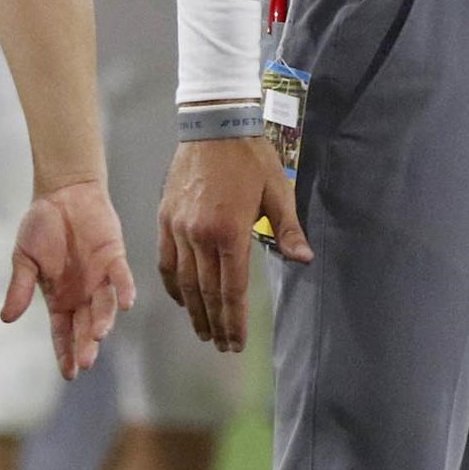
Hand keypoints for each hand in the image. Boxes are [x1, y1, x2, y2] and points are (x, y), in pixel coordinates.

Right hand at [2, 177, 137, 380]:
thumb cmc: (40, 227)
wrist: (62, 193)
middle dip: (86, 344)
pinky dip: (124, 289)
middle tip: (87, 361)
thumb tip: (7, 318)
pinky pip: (121, 277)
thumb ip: (20, 287)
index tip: (70, 374)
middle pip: (85, 325)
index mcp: (59, 297)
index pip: (63, 332)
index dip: (66, 352)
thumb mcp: (24, 259)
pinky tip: (126, 303)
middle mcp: (82, 293)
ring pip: (104, 305)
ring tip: (98, 334)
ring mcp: (100, 276)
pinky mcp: (114, 256)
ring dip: (103, 320)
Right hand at [156, 136, 308, 353]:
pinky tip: (182, 300)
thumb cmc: (251, 157)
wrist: (214, 124)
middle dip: (215, 323)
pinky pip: (165, 262)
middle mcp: (200, 236)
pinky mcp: (165, 219)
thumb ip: (287, 230)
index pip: (231, 289)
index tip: (235, 343)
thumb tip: (303, 260)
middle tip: (221, 345)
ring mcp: (178, 228)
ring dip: (194, 311)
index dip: (234, 320)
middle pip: (206, 292)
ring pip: (183, 282)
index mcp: (230, 231)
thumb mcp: (278, 191)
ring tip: (203, 332)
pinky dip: (172, 285)